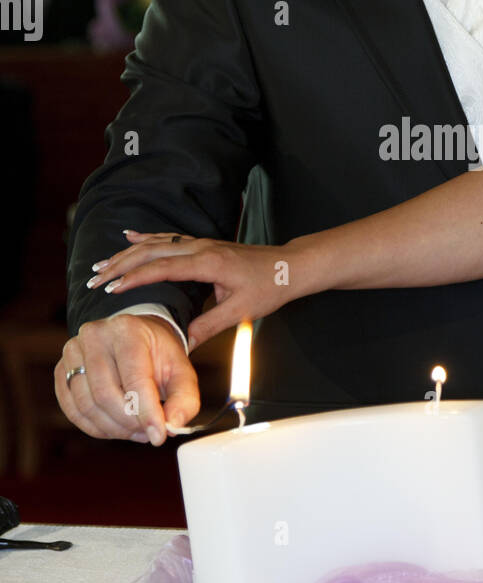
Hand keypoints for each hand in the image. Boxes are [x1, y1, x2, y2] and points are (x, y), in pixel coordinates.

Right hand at [55, 314, 198, 443]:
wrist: (133, 338)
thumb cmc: (157, 355)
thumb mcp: (180, 370)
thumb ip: (184, 399)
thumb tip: (172, 426)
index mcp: (128, 330)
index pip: (135, 378)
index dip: (147, 412)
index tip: (159, 436)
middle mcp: (95, 336)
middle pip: (106, 395)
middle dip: (129, 423)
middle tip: (147, 433)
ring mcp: (73, 352)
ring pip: (87, 406)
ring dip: (114, 428)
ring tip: (136, 430)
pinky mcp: (61, 370)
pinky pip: (73, 410)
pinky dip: (95, 427)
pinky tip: (115, 428)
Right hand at [86, 232, 293, 347]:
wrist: (289, 267)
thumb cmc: (268, 288)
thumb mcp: (240, 312)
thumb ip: (209, 326)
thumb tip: (182, 346)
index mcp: (209, 263)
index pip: (163, 267)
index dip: (135, 278)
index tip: (112, 289)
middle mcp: (201, 248)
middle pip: (151, 252)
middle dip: (120, 265)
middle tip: (94, 280)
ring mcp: (201, 244)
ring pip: (156, 244)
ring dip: (126, 254)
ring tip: (100, 265)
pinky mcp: (202, 245)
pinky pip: (168, 238)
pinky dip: (145, 238)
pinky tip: (129, 237)